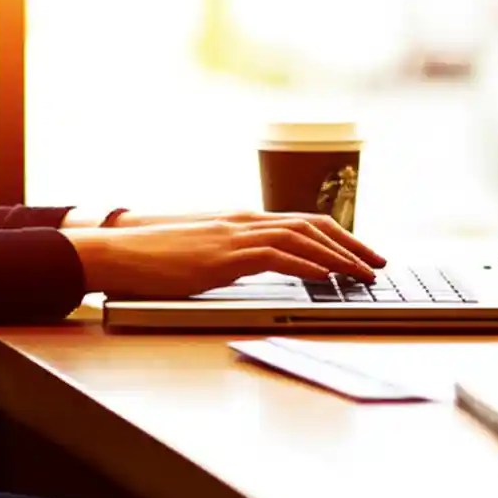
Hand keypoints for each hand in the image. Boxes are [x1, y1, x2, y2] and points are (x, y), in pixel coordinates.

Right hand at [62, 213, 385, 297]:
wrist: (119, 253)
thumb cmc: (157, 260)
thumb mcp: (208, 257)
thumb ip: (238, 258)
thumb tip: (264, 269)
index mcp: (243, 221)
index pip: (303, 222)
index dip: (338, 236)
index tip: (362, 254)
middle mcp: (245, 221)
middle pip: (313, 225)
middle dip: (352, 245)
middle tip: (378, 264)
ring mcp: (236, 236)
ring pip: (302, 237)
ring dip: (338, 257)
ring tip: (363, 274)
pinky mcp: (225, 255)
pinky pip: (277, 256)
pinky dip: (307, 265)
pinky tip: (326, 277)